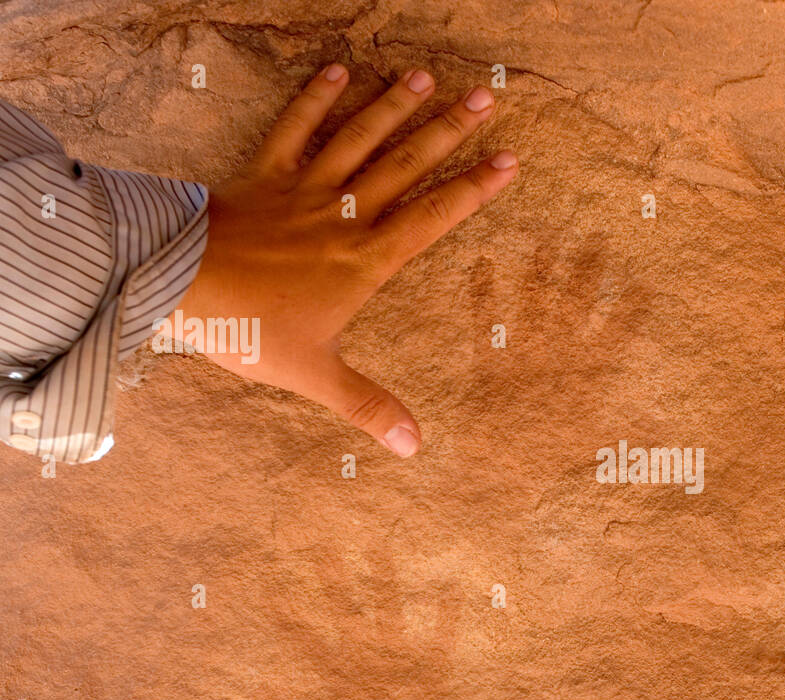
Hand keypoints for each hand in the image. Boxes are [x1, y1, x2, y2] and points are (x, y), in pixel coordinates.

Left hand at [174, 64, 517, 456]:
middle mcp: (343, 217)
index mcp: (364, 262)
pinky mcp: (263, 175)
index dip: (473, 190)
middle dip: (448, 132)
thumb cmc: (249, 329)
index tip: (508, 161)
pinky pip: (296, 129)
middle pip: (405, 166)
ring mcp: (304, 190)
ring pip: (360, 140)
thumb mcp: (314, 375)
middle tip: (485, 98)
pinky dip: (317, 99)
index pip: (432, 219)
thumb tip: (416, 447)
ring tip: (427, 77)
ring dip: (395, 107)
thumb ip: (368, 406)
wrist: (178, 284)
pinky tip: (340, 70)